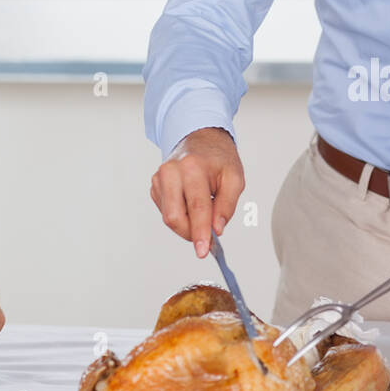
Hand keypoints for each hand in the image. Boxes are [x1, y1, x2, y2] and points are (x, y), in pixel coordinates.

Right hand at [150, 127, 244, 258]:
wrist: (201, 139)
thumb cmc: (218, 159)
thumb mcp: (235, 178)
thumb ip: (227, 206)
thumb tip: (216, 229)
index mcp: (192, 167)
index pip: (196, 207)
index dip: (199, 232)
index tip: (203, 250)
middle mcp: (171, 172)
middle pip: (174, 217)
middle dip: (191, 233)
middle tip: (207, 237)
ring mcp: (159, 179)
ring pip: (168, 217)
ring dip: (187, 224)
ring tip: (203, 211)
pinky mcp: (154, 186)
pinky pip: (166, 212)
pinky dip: (181, 216)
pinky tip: (191, 204)